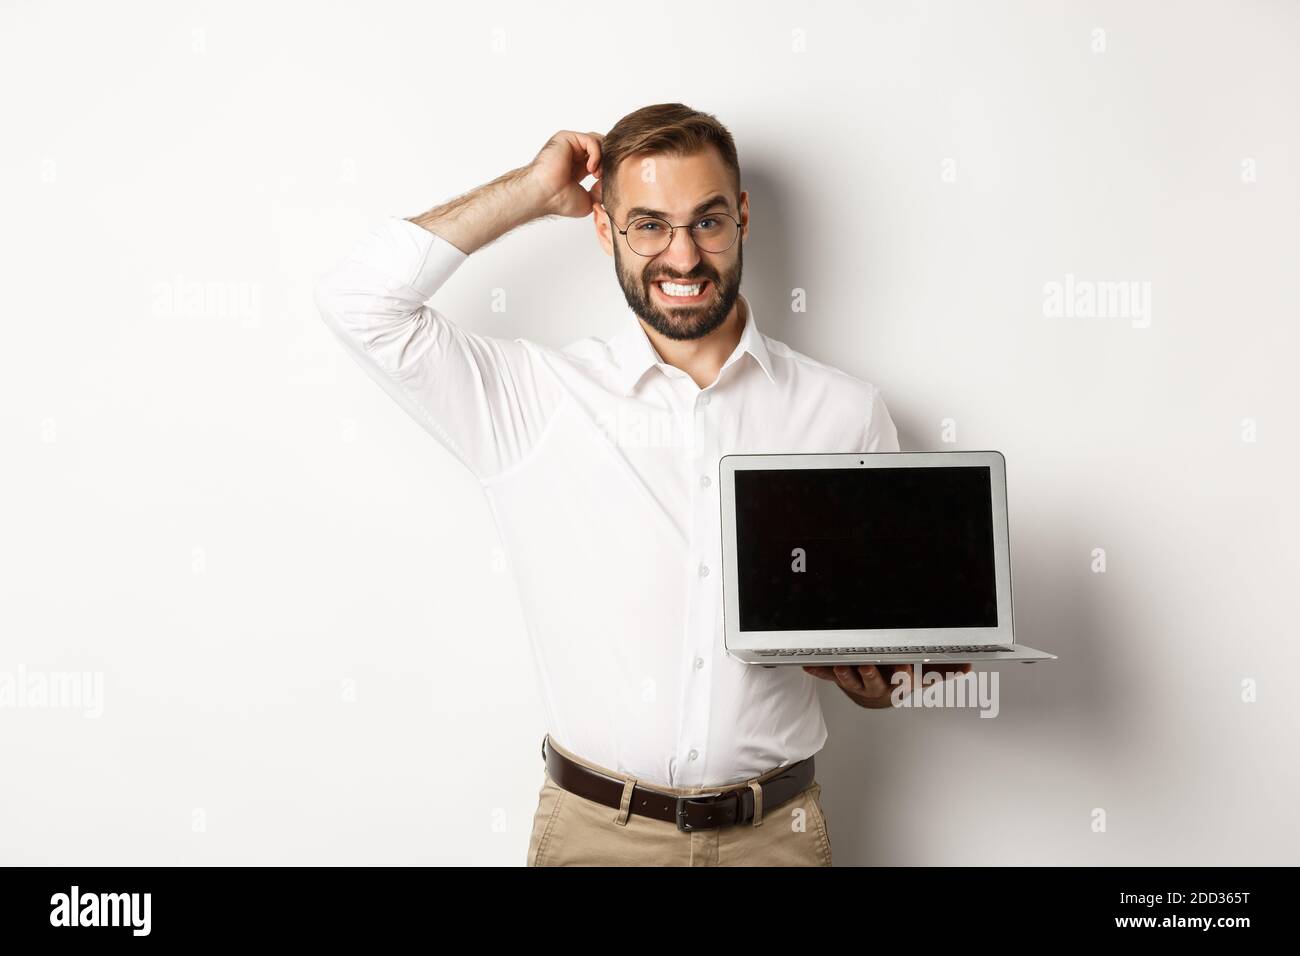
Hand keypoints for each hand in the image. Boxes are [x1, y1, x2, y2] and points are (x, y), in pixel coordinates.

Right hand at [526, 130, 603, 218]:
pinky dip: (596, 153)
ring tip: (597, 174)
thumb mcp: (589, 200)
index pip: (601, 159)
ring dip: (603, 157)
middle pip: (602, 147)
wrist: (545, 195)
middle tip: (605, 177)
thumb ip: (601, 191)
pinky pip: (591, 139)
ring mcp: (570, 145)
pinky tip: (591, 168)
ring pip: (598, 141)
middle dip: (608, 161)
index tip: (609, 182)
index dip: (609, 168)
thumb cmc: (559, 201)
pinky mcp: (566, 138)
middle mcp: (574, 154)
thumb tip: (610, 182)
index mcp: (578, 167)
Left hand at [803, 662, 972, 708]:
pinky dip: (819, 671)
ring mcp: (858, 683)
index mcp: (897, 684)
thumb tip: (968, 666)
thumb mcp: (923, 677)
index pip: (902, 679)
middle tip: (866, 665)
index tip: (902, 667)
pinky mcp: (841, 679)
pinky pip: (828, 676)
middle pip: (873, 681)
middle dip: (870, 673)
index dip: (901, 674)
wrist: (877, 696)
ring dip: (843, 674)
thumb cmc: (900, 681)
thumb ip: (943, 670)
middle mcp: (876, 686)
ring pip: (850, 680)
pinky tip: (809, 665)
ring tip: (839, 666)